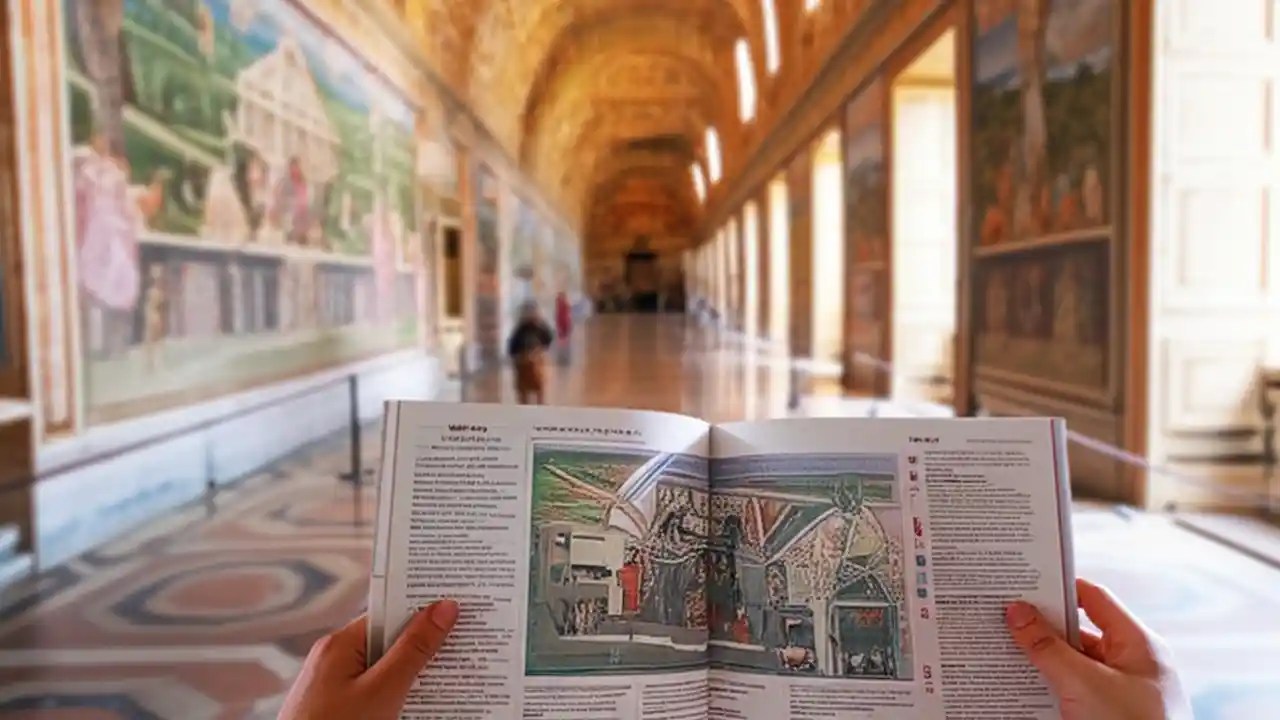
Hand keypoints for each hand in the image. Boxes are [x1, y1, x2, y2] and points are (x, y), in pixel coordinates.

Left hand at [279, 599, 458, 719]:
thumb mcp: (383, 690)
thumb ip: (414, 649)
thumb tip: (443, 608)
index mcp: (339, 644)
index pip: (390, 614)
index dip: (424, 612)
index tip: (458, 612)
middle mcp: (333, 661)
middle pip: (389, 644)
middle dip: (424, 649)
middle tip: (463, 649)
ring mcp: (333, 689)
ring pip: (384, 673)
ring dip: (413, 679)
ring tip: (448, 683)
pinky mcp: (336, 711)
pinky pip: (374, 695)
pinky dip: (397, 699)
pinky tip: (418, 709)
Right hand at [1006, 579, 1191, 719]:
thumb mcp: (1083, 683)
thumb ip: (1047, 646)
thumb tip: (1018, 613)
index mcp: (1139, 644)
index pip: (1093, 597)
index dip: (1058, 587)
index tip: (1021, 583)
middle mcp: (1134, 664)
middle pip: (1079, 633)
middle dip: (1041, 629)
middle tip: (1003, 621)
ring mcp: (1123, 693)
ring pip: (1074, 666)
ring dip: (1041, 663)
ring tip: (1003, 655)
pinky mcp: (1110, 716)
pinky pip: (1075, 693)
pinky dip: (1049, 689)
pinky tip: (1021, 691)